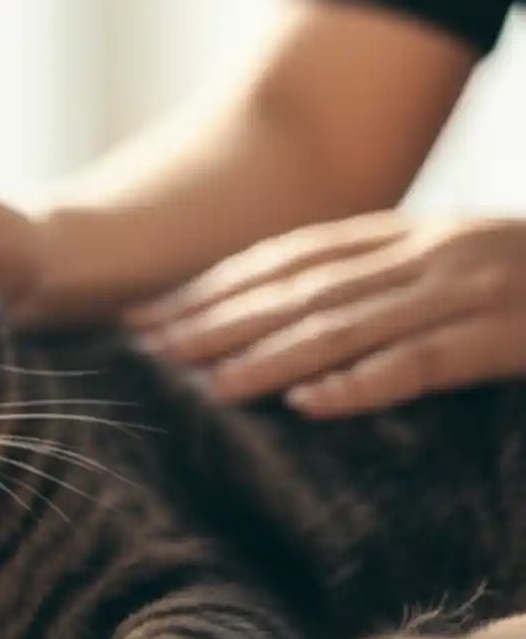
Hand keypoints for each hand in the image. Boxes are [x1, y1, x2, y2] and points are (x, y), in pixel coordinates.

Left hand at [125, 214, 525, 417]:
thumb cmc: (520, 279)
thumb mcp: (435, 264)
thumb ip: (366, 282)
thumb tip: (279, 321)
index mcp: (399, 234)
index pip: (283, 260)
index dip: (211, 287)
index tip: (150, 315)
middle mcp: (420, 253)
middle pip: (297, 290)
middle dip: (216, 321)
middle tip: (149, 351)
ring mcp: (462, 292)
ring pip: (345, 325)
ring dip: (267, 356)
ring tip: (206, 384)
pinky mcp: (504, 337)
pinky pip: (424, 363)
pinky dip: (364, 383)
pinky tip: (311, 405)